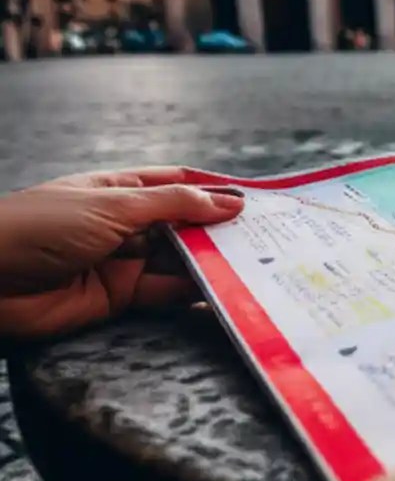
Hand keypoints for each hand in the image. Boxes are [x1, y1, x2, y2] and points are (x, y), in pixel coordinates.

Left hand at [0, 167, 244, 337]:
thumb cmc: (42, 226)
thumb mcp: (114, 205)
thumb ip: (175, 205)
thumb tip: (232, 201)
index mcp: (119, 189)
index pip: (178, 184)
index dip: (215, 189)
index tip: (257, 199)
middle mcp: (125, 224)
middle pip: (184, 224)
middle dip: (220, 229)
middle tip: (267, 238)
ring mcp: (123, 260)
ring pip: (179, 260)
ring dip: (212, 262)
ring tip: (255, 265)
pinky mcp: (120, 297)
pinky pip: (165, 293)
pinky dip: (193, 293)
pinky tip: (223, 292)